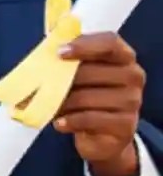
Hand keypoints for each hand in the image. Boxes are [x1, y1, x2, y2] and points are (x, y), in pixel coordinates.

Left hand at [55, 32, 146, 175]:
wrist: (101, 133)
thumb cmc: (85, 93)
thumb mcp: (78, 71)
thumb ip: (66, 57)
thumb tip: (43, 47)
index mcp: (123, 55)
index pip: (110, 43)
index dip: (84, 45)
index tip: (59, 52)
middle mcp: (133, 75)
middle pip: (92, 72)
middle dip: (62, 79)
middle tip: (42, 85)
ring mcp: (132, 101)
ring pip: (87, 98)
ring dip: (63, 102)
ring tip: (50, 106)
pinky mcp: (126, 124)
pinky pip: (90, 119)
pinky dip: (70, 121)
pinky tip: (60, 123)